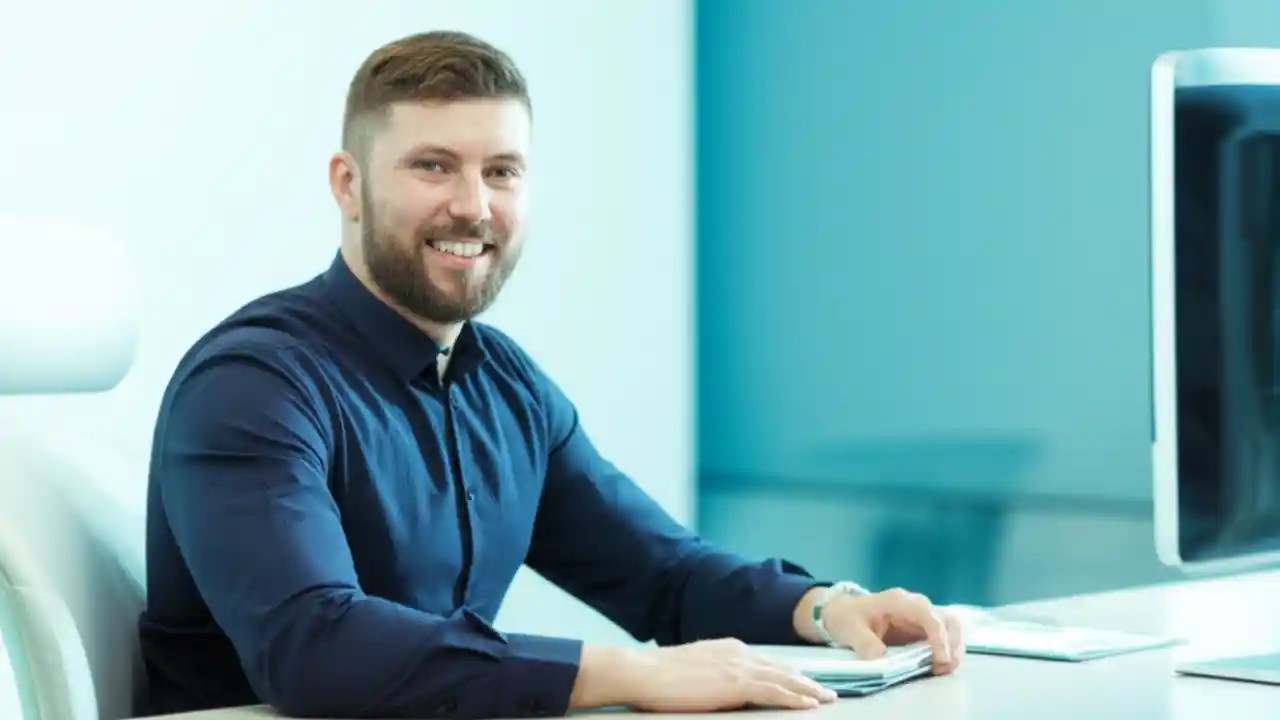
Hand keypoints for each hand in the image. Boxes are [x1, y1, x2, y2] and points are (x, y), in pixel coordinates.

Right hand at [571, 639, 836, 711]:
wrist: (644, 671)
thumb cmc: (658, 676)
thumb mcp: (692, 669)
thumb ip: (712, 674)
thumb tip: (721, 686)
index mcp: (726, 649)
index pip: (764, 662)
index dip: (786, 673)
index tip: (801, 680)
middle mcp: (737, 653)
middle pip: (779, 668)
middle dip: (804, 680)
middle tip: (825, 691)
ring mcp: (738, 666)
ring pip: (783, 678)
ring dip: (807, 689)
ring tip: (826, 699)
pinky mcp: (736, 683)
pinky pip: (774, 691)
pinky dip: (795, 697)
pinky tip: (809, 704)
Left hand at [817, 587, 964, 674]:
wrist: (843, 613)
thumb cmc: (847, 618)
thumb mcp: (849, 629)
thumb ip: (864, 642)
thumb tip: (880, 657)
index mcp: (899, 602)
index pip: (928, 615)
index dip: (938, 636)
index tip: (940, 658)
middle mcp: (916, 606)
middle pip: (948, 619)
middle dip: (954, 643)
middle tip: (946, 666)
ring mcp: (921, 617)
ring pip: (951, 628)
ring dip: (955, 649)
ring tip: (944, 669)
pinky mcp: (922, 629)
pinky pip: (944, 637)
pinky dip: (948, 652)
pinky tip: (938, 666)